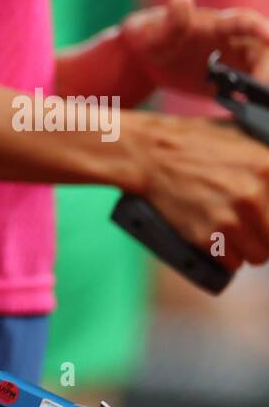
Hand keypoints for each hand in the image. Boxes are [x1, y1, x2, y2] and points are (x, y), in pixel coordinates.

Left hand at [120, 0, 268, 96]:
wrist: (143, 59)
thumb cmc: (150, 35)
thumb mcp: (156, 30)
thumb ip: (171, 18)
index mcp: (217, 25)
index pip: (245, 22)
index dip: (260, 28)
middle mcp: (231, 42)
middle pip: (261, 51)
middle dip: (266, 67)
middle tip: (261, 88)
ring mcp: (231, 62)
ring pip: (258, 70)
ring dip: (262, 85)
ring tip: (258, 104)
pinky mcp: (226, 82)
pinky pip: (245, 90)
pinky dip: (249, 101)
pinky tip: (245, 114)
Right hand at [135, 111, 268, 270]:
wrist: (150, 155)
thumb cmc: (194, 145)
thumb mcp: (243, 143)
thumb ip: (266, 168)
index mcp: (268, 168)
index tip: (264, 222)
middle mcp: (253, 196)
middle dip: (264, 236)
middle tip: (249, 228)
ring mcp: (230, 219)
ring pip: (257, 255)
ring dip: (246, 249)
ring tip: (230, 233)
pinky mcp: (206, 238)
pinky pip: (231, 264)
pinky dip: (224, 257)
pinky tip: (215, 239)